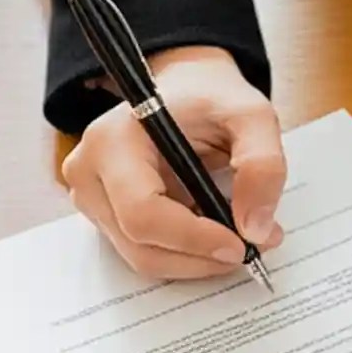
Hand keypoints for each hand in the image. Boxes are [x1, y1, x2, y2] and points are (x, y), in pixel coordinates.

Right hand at [61, 46, 285, 278]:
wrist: (186, 91)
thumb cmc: (211, 99)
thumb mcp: (252, 115)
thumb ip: (262, 165)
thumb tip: (256, 230)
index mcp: (113, 141)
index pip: (143, 213)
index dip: (194, 239)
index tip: (240, 246)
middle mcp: (89, 173)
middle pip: (142, 246)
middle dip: (203, 257)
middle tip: (253, 247)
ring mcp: (92, 198)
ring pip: (146, 258)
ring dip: (198, 261)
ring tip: (240, 238)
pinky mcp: (106, 217)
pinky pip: (148, 253)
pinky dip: (187, 255)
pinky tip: (214, 234)